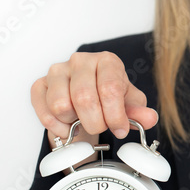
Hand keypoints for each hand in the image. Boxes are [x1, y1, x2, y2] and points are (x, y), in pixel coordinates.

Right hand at [31, 51, 157, 147]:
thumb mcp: (129, 104)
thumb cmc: (109, 96)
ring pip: (61, 106)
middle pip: (84, 99)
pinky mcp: (40, 85)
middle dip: (95, 122)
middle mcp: (80, 61)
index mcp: (106, 61)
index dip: (115, 116)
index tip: (120, 129)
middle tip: (100, 127)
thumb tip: (149, 119)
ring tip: (82, 121)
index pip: (109, 89)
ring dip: (74, 123)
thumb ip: (139, 112)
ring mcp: (57, 71)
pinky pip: (44, 111)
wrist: (88, 97)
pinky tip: (67, 125)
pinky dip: (57, 126)